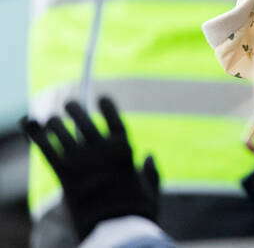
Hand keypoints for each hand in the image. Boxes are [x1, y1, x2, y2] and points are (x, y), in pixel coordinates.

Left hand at [20, 96, 159, 240]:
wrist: (115, 228)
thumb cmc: (137, 210)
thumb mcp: (152, 189)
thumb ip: (151, 170)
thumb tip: (149, 155)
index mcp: (125, 151)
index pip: (114, 120)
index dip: (107, 107)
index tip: (102, 97)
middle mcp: (102, 151)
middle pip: (84, 122)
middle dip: (75, 110)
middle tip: (69, 103)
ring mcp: (82, 162)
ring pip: (63, 133)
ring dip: (55, 123)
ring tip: (51, 119)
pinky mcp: (64, 175)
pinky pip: (47, 150)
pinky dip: (36, 135)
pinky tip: (30, 124)